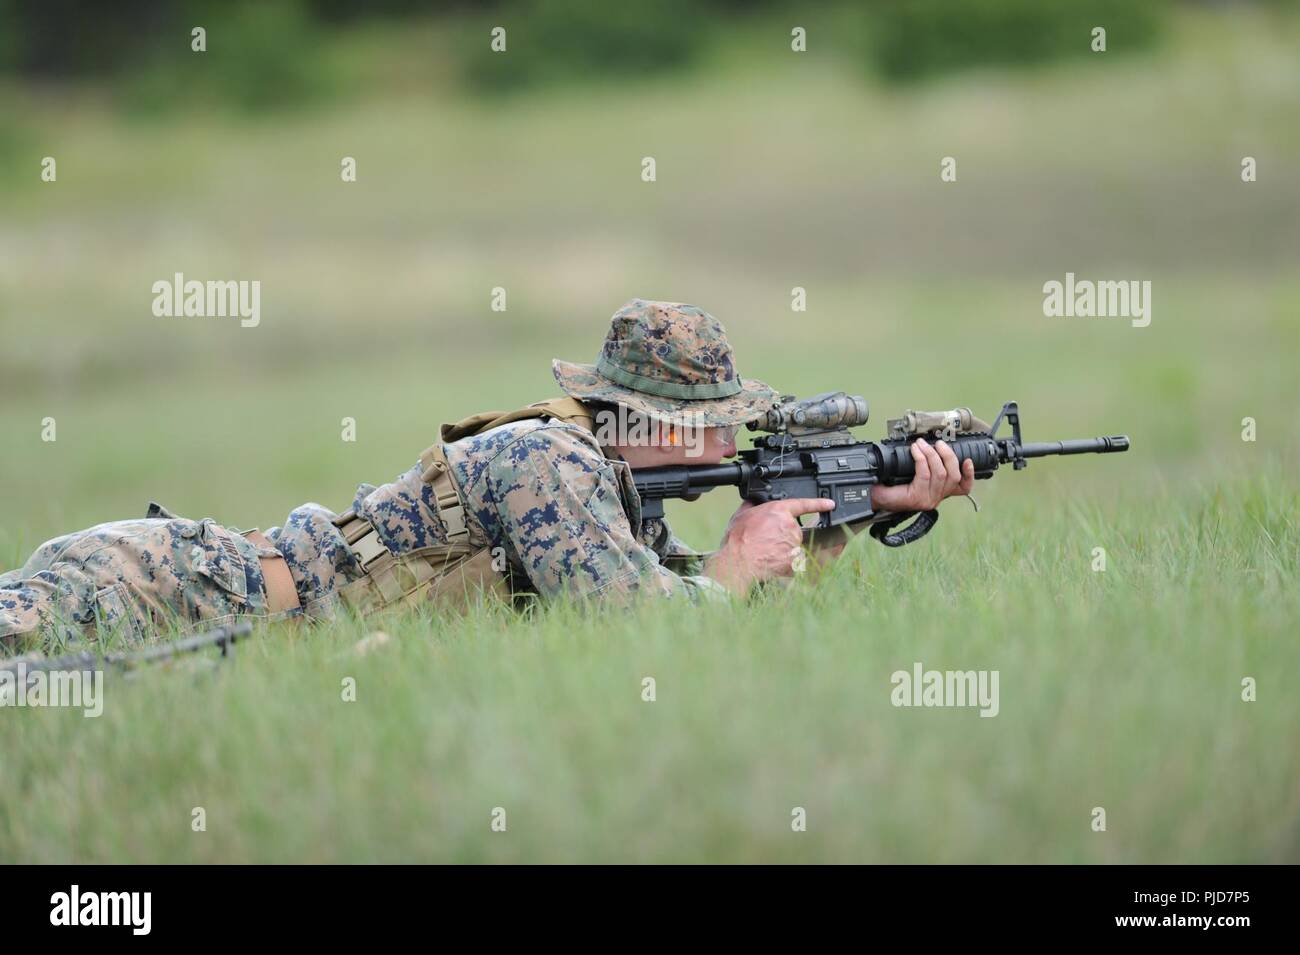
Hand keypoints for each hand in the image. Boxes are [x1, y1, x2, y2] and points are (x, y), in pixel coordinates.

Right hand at [705, 498, 835, 592]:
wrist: (739, 562)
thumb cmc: (737, 540)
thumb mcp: (740, 515)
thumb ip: (752, 506)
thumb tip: (754, 501)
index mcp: (778, 510)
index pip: (803, 504)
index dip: (818, 504)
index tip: (830, 504)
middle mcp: (790, 525)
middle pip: (793, 530)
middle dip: (782, 536)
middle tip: (764, 541)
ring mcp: (794, 543)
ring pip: (792, 546)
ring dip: (782, 550)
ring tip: (764, 552)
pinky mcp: (795, 560)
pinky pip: (792, 561)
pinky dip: (783, 563)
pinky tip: (770, 562)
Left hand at [870, 439, 973, 512]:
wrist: (872, 495)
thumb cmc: (892, 483)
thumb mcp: (914, 474)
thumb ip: (928, 465)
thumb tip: (932, 444)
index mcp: (939, 492)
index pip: (963, 488)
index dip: (969, 474)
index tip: (968, 460)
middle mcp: (936, 498)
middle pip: (953, 475)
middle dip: (947, 455)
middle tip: (937, 443)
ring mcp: (928, 499)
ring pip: (940, 473)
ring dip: (932, 454)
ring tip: (922, 444)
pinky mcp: (917, 498)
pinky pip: (924, 474)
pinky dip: (921, 459)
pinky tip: (916, 450)